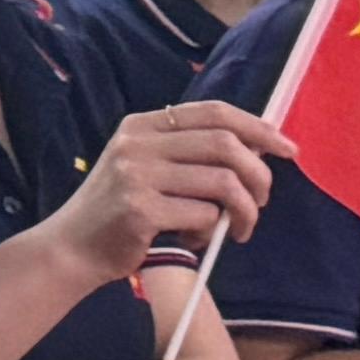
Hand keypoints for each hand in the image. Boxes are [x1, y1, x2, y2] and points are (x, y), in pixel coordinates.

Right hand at [49, 104, 281, 289]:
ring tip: (238, 228)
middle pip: (225, 144)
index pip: (213, 112)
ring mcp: (136, 175)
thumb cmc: (119, 209)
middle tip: (261, 201)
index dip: (258, 128)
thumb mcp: (145, 167)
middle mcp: (137, 144)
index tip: (287, 149)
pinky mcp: (141, 210)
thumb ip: (188, 154)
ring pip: (224, 182)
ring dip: (245, 211)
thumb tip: (257, 150)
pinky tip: (195, 238)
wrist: (72, 247)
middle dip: (259, 175)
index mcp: (141, 126)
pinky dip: (212, 231)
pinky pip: (205, 215)